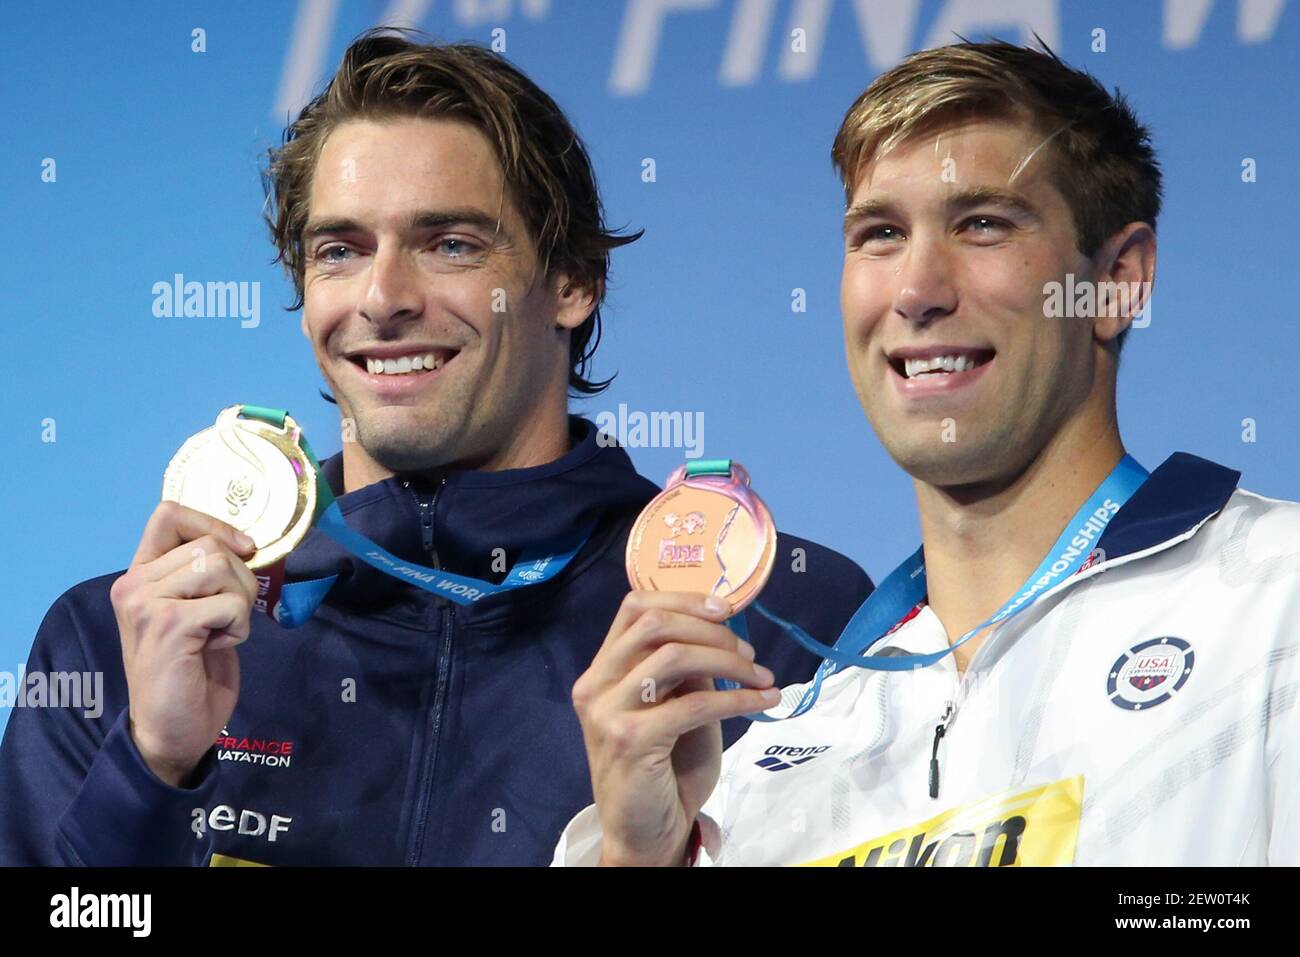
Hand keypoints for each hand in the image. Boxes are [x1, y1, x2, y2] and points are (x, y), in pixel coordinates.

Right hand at [109, 501, 258, 786]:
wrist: (172, 730)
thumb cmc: (190, 672)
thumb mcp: (196, 611)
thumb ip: (204, 576)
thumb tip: (246, 544)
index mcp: (140, 575)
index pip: (169, 514)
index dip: (215, 524)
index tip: (245, 549)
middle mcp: (134, 584)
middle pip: (210, 544)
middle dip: (241, 577)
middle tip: (230, 616)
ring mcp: (146, 603)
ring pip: (221, 567)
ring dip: (240, 602)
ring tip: (221, 632)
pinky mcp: (168, 625)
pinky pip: (231, 604)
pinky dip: (239, 627)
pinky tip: (217, 648)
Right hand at [571, 591, 780, 865]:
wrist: (646, 833)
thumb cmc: (664, 770)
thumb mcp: (674, 706)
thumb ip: (683, 669)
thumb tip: (719, 629)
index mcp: (603, 670)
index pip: (634, 608)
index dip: (683, 599)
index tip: (725, 609)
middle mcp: (596, 684)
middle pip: (653, 624)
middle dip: (711, 630)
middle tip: (748, 652)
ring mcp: (607, 711)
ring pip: (672, 656)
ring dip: (727, 660)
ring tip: (759, 676)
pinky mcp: (629, 739)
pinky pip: (693, 703)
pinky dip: (737, 699)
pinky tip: (762, 702)